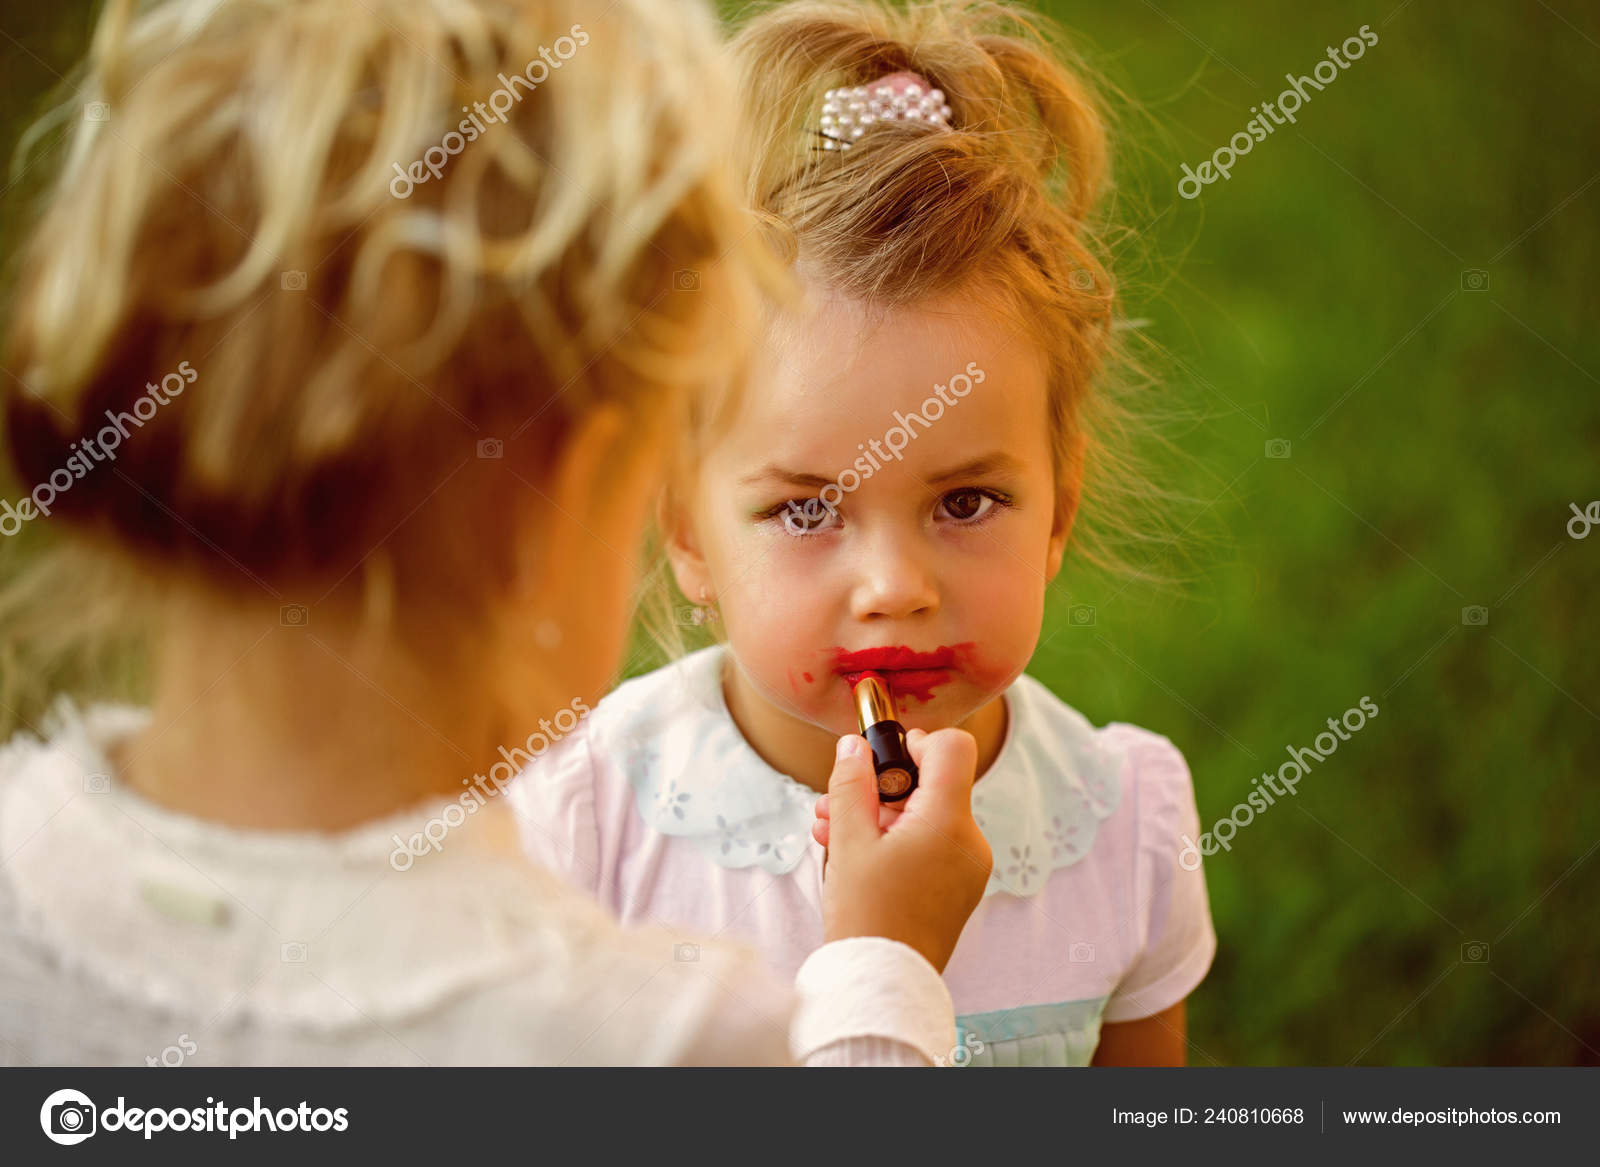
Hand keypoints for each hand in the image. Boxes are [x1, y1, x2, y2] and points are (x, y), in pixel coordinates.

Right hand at [814, 728, 991, 972]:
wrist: (882, 985)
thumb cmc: (867, 916)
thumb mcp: (848, 841)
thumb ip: (852, 784)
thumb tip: (854, 745)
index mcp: (949, 822)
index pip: (952, 748)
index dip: (915, 742)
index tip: (881, 759)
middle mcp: (970, 841)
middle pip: (932, 784)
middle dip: (880, 787)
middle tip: (835, 802)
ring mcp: (968, 867)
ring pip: (926, 816)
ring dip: (879, 815)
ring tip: (830, 831)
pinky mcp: (958, 887)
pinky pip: (930, 845)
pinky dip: (895, 841)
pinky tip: (852, 854)